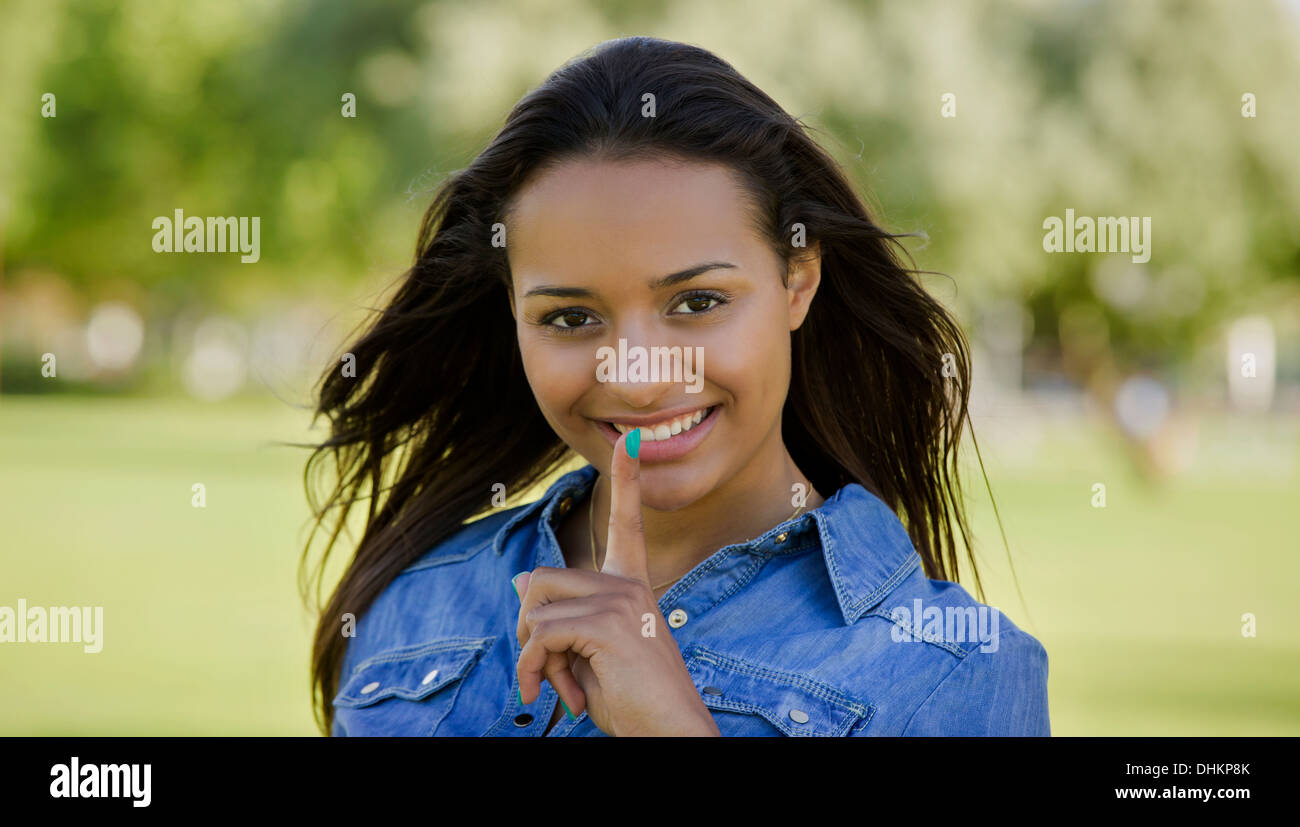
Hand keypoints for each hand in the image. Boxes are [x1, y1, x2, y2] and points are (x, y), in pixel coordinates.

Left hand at [513, 429, 720, 736]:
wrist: (670, 734)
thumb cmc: (633, 703)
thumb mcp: (588, 655)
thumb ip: (562, 617)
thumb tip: (521, 580)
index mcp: (632, 587)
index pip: (626, 524)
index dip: (629, 480)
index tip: (632, 439)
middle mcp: (629, 585)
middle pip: (540, 580)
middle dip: (529, 633)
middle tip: (554, 673)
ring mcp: (622, 600)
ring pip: (534, 607)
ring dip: (534, 657)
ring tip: (566, 687)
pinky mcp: (609, 623)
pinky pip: (541, 635)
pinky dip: (537, 671)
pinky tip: (568, 699)